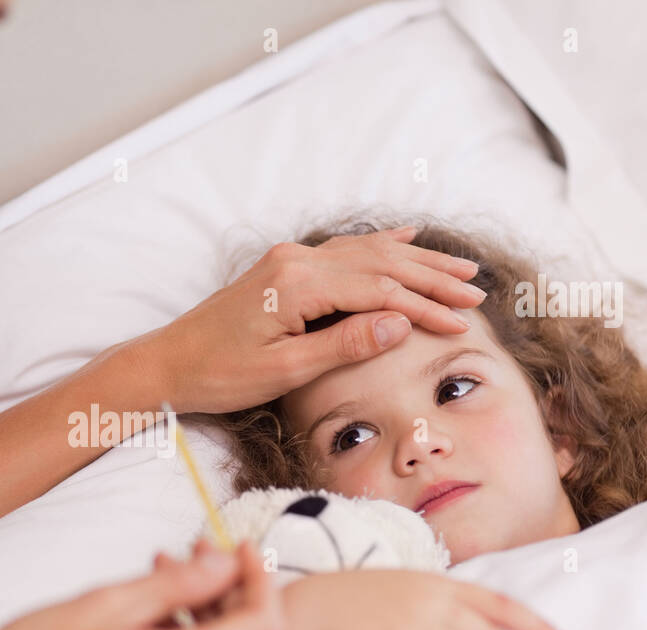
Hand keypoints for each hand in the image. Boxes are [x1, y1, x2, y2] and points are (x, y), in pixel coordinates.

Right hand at [0, 539, 285, 629]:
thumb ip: (177, 585)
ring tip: (163, 567)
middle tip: (195, 546)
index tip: (237, 544)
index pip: (262, 624)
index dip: (259, 577)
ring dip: (211, 608)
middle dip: (232, 588)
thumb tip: (227, 563)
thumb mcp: (107, 604)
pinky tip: (153, 604)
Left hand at [141, 226, 485, 413]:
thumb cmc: (220, 374)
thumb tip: (400, 322)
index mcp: (298, 284)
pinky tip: (405, 238)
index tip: (463, 321)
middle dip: (432, 276)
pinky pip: (344, 250)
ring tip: (458, 268)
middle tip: (477, 291)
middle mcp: (296, 260)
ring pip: (366, 253)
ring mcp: (289, 260)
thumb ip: (345, 344)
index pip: (380, 289)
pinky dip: (380, 246)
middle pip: (381, 262)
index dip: (425, 305)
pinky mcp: (284, 268)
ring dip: (415, 259)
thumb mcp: (285, 371)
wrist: (169, 363)